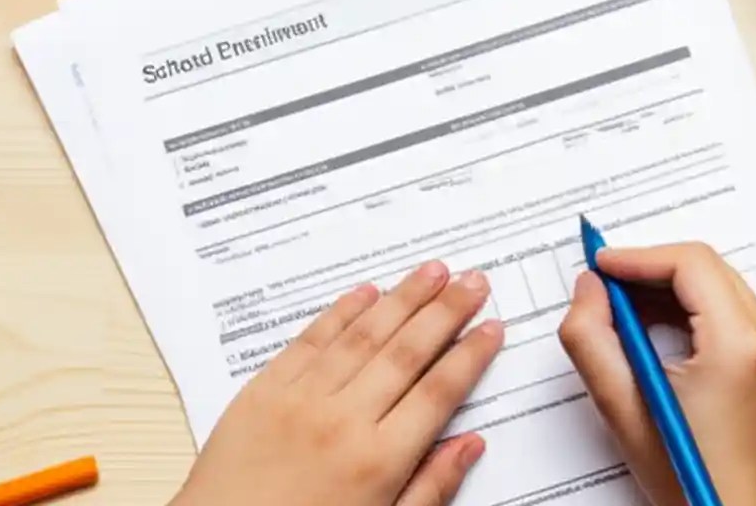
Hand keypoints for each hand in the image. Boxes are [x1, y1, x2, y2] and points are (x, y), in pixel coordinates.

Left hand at [170, 261, 504, 505]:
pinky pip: (309, 340)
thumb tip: (470, 445)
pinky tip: (366, 293)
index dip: (470, 355)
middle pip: (407, 352)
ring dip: (403, 298)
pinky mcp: (263, 391)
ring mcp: (300, 400)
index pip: (439, 392)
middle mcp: (343, 421)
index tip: (492, 327)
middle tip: (474, 281)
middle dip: (446, 312)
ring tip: (433, 271)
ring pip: (363, 335)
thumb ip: (430, 488)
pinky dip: (341, 312)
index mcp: (379, 461)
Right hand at [558, 243, 755, 505]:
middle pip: (704, 268)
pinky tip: (650, 325)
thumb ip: (590, 336)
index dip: (638, 256)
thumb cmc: (688, 475)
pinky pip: (726, 306)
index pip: (690, 264)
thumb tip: (590, 286)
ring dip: (665, 286)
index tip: (600, 264)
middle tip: (602, 286)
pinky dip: (685, 305)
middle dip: (648, 269)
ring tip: (620, 310)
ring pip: (714, 283)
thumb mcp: (621, 405)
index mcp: (740, 346)